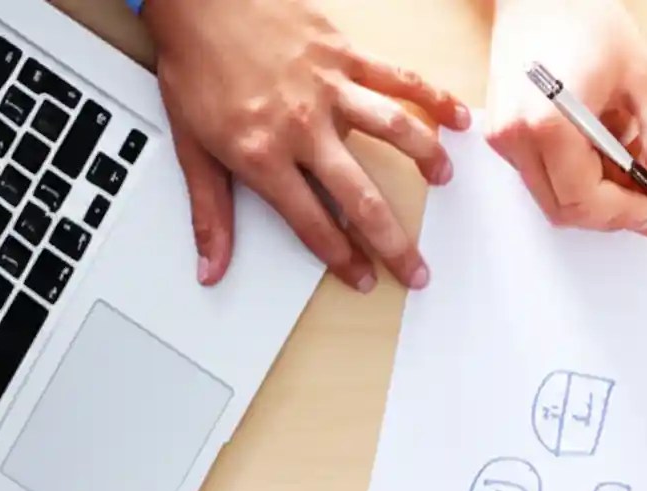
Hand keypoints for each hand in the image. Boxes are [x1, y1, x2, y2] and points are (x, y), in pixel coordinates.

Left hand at [143, 0, 471, 291]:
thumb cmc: (195, 65)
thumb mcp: (191, 147)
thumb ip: (210, 213)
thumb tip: (210, 267)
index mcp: (263, 155)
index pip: (312, 223)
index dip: (342, 258)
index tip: (362, 277)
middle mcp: (303, 127)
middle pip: (361, 197)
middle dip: (394, 243)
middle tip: (416, 269)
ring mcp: (329, 89)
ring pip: (392, 130)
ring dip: (425, 159)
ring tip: (442, 181)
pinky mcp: (345, 55)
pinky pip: (398, 78)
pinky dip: (432, 97)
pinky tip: (455, 116)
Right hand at [485, 0, 646, 236]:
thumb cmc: (586, 20)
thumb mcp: (640, 78)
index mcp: (550, 124)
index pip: (585, 199)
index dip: (625, 215)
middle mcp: (517, 137)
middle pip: (564, 208)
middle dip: (609, 213)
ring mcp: (503, 137)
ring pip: (551, 196)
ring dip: (592, 193)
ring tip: (625, 163)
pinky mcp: (501, 133)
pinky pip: (540, 175)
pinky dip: (573, 175)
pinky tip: (598, 150)